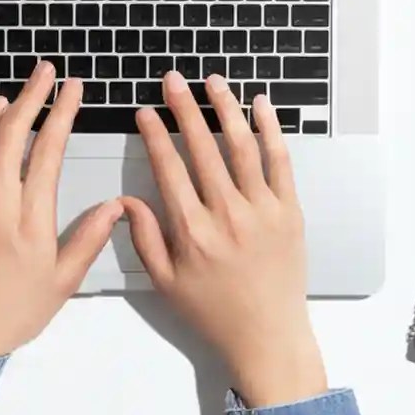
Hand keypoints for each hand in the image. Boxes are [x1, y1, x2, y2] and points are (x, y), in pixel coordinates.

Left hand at [0, 62, 123, 355]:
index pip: (47, 151)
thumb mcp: (64, 280)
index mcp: (30, 220)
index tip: (71, 90)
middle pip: (11, 136)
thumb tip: (115, 207)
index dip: (61, 113)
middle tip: (43, 74)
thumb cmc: (17, 311)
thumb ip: (89, 238)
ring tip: (6, 97)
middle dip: (30, 97)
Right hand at [121, 72, 327, 406]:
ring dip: (225, 108)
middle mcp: (227, 214)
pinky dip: (270, 129)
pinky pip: (280, 161)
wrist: (268, 335)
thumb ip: (144, 238)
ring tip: (212, 81)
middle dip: (184, 108)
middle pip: (202, 148)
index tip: (146, 111)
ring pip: (242, 146)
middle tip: (172, 80)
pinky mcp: (289, 210)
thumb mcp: (165, 282)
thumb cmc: (212, 312)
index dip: (155, 135)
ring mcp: (262, 209)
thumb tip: (125, 200)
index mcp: (192, 231)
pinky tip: (260, 105)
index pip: (169, 169)